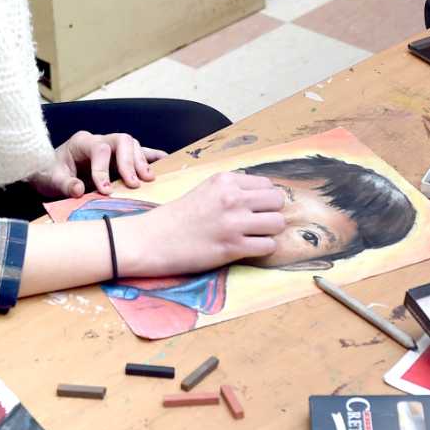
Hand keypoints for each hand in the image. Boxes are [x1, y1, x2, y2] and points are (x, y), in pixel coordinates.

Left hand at [28, 131, 158, 198]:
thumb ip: (63, 184)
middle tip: (134, 183)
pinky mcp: (120, 157)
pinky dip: (153, 156)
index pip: (99, 149)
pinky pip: (140, 152)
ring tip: (148, 180)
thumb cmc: (49, 173)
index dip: (103, 169)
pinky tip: (166, 162)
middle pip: (122, 141)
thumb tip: (79, 189)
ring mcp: (111, 147)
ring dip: (141, 162)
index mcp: (81, 142)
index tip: (105, 190)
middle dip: (129, 162)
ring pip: (133, 145)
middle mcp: (99, 140)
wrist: (49, 172)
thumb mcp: (49, 181)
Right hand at [114, 171, 283, 276]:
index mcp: (225, 180)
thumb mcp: (205, 189)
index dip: (263, 199)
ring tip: (253, 237)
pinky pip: (268, 246)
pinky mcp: (232, 247)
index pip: (267, 184)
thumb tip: (264, 195)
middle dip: (271, 213)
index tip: (253, 209)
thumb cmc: (177, 216)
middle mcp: (232, 197)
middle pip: (277, 201)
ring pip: (278, 223)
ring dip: (269, 232)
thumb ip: (232, 188)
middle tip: (256, 224)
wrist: (152, 240)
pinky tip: (247, 249)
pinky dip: (262, 249)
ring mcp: (234, 223)